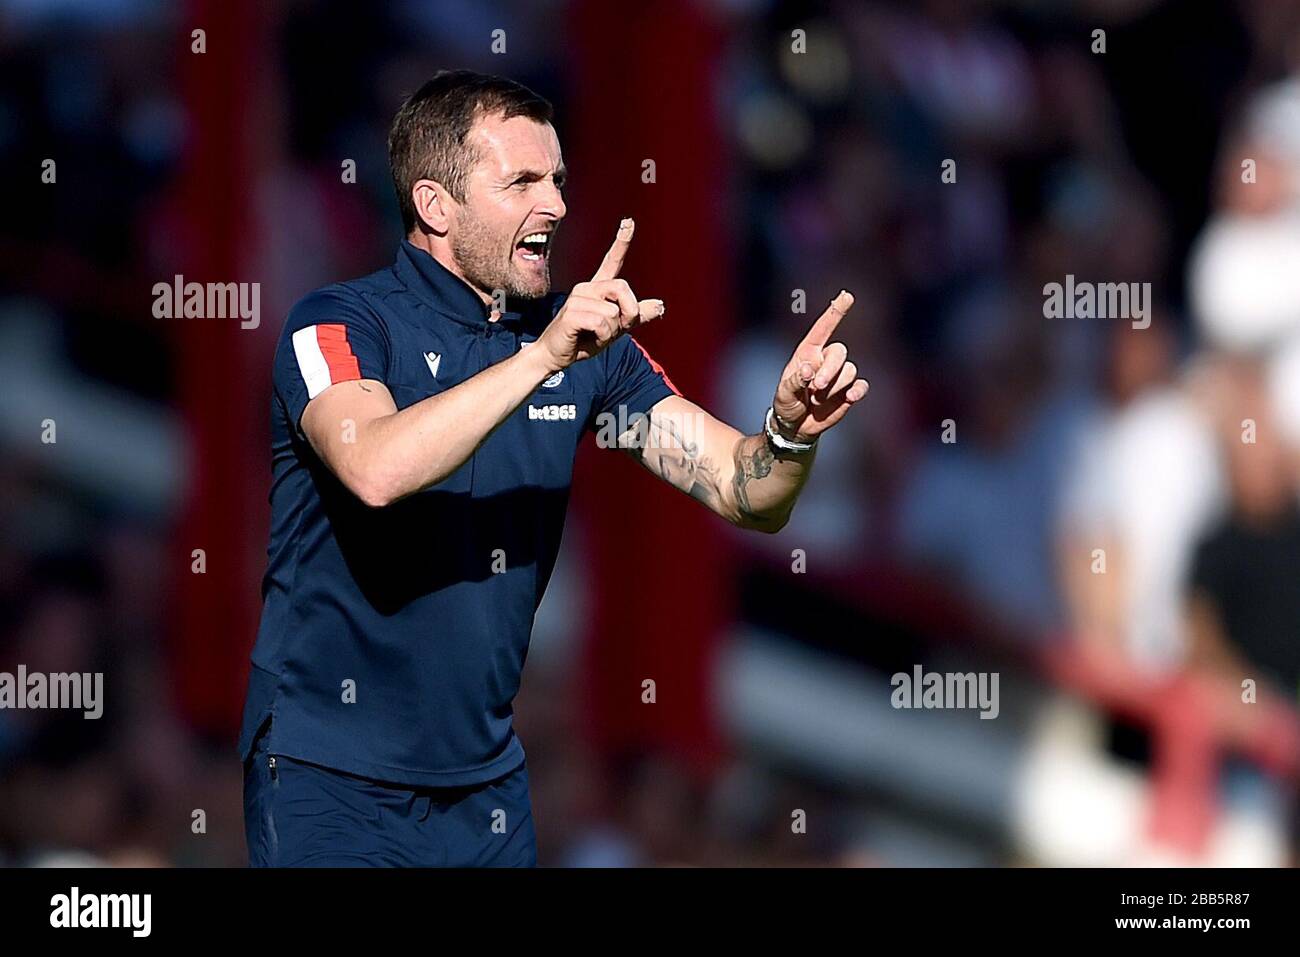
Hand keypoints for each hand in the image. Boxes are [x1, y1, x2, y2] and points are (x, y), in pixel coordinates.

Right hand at [536, 218, 664, 369]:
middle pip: (623, 288)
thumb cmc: (582, 340)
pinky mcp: (571, 312)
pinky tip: (586, 337)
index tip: (629, 222)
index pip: (611, 262)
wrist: (555, 356)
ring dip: (610, 332)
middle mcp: (587, 288)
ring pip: (614, 313)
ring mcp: (578, 298)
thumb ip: (636, 316)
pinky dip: (601, 337)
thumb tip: (661, 305)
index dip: (622, 242)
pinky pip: (602, 323)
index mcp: (597, 289)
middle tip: (612, 330)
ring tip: (594, 336)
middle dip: (627, 314)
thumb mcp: (615, 329)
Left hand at [772, 290, 868, 441]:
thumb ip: (795, 381)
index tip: (846, 296)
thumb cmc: (786, 404)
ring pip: (849, 370)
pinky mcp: (849, 392)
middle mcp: (825, 360)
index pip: (823, 328)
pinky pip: (861, 385)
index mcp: (808, 353)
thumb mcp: (783, 393)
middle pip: (839, 351)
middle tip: (816, 386)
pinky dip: (858, 390)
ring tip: (817, 400)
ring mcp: (839, 376)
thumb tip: (809, 370)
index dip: (835, 312)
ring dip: (835, 386)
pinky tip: (850, 398)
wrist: (795, 426)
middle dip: (830, 369)